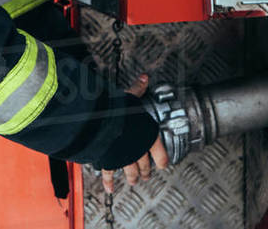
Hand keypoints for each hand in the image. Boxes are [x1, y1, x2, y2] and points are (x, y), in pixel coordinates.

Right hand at [101, 74, 169, 193]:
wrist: (104, 124)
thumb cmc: (120, 111)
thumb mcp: (131, 96)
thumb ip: (137, 89)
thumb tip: (144, 78)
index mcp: (148, 137)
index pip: (160, 154)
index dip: (162, 160)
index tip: (163, 164)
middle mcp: (139, 150)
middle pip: (145, 164)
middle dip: (146, 170)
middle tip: (146, 175)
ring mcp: (124, 159)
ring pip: (130, 171)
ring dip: (132, 177)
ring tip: (132, 181)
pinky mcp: (110, 162)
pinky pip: (109, 174)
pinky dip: (109, 182)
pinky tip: (110, 189)